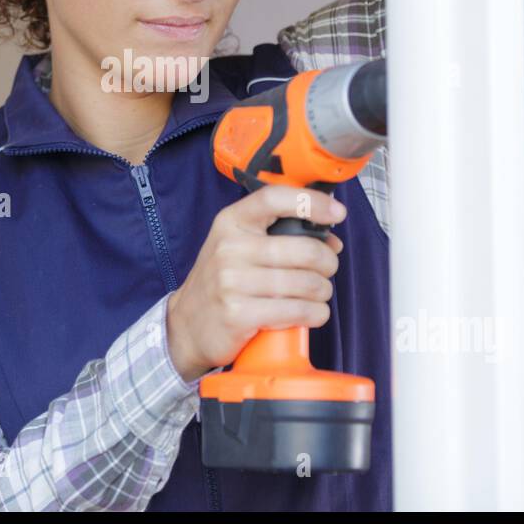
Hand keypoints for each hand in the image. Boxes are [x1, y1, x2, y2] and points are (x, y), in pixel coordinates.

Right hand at [166, 185, 346, 382]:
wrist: (187, 325)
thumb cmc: (223, 281)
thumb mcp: (238, 245)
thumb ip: (278, 235)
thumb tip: (331, 240)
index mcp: (231, 222)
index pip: (273, 198)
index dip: (311, 202)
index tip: (337, 213)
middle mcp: (229, 248)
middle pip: (304, 249)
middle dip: (328, 262)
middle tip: (327, 270)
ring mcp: (231, 282)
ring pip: (305, 284)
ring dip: (323, 292)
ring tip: (318, 294)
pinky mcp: (238, 314)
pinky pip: (295, 311)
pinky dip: (315, 314)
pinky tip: (312, 313)